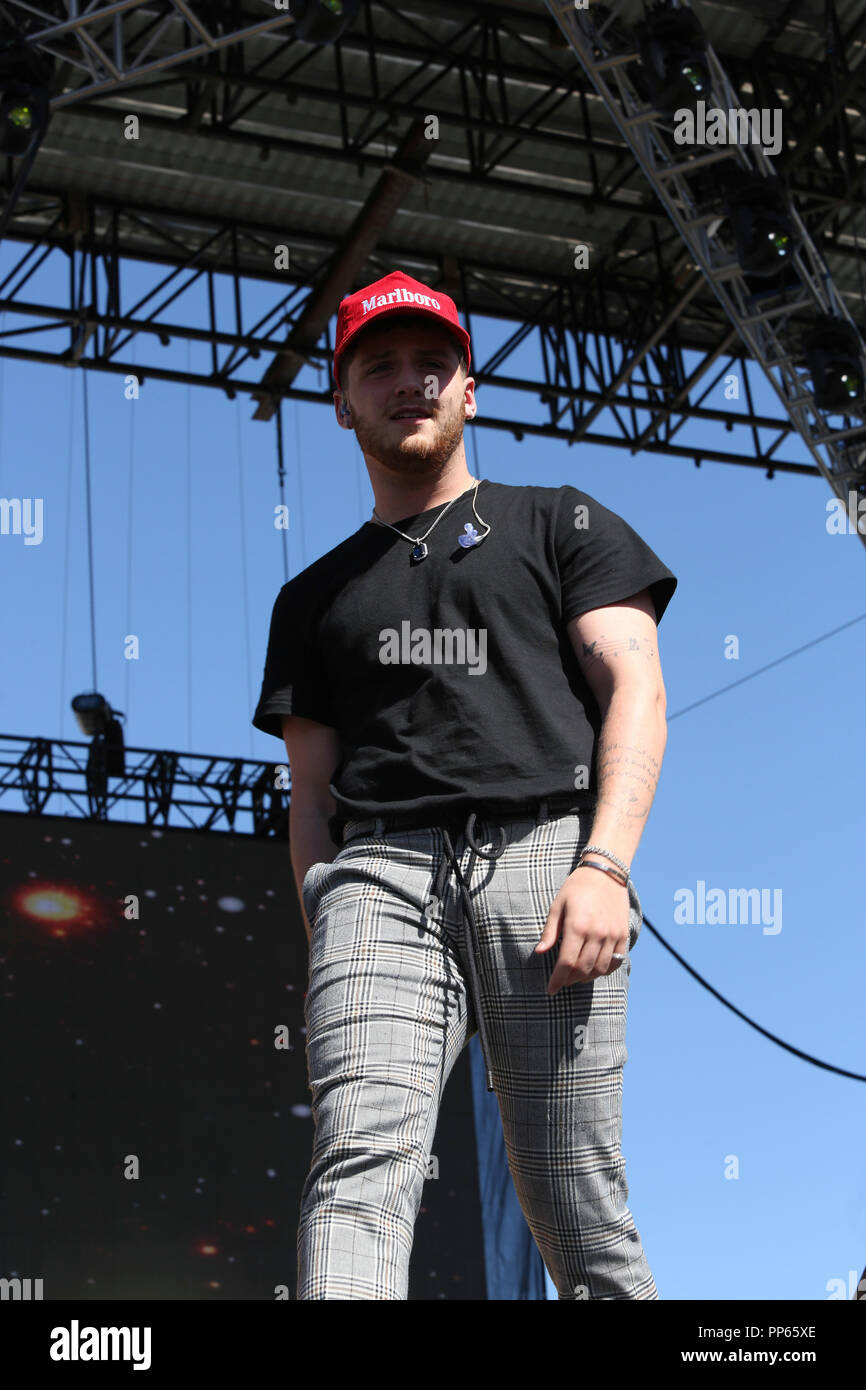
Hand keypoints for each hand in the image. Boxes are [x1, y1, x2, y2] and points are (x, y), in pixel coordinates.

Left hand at [534, 865, 628, 992]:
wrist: (606, 872)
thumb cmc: (577, 887)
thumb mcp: (557, 905)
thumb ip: (550, 931)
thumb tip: (539, 952)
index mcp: (577, 926)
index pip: (566, 963)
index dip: (557, 980)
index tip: (550, 990)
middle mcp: (596, 933)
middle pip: (582, 969)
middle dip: (569, 980)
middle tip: (561, 982)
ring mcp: (612, 935)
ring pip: (599, 969)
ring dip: (586, 978)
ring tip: (576, 976)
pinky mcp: (623, 935)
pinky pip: (616, 962)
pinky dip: (604, 970)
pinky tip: (594, 969)